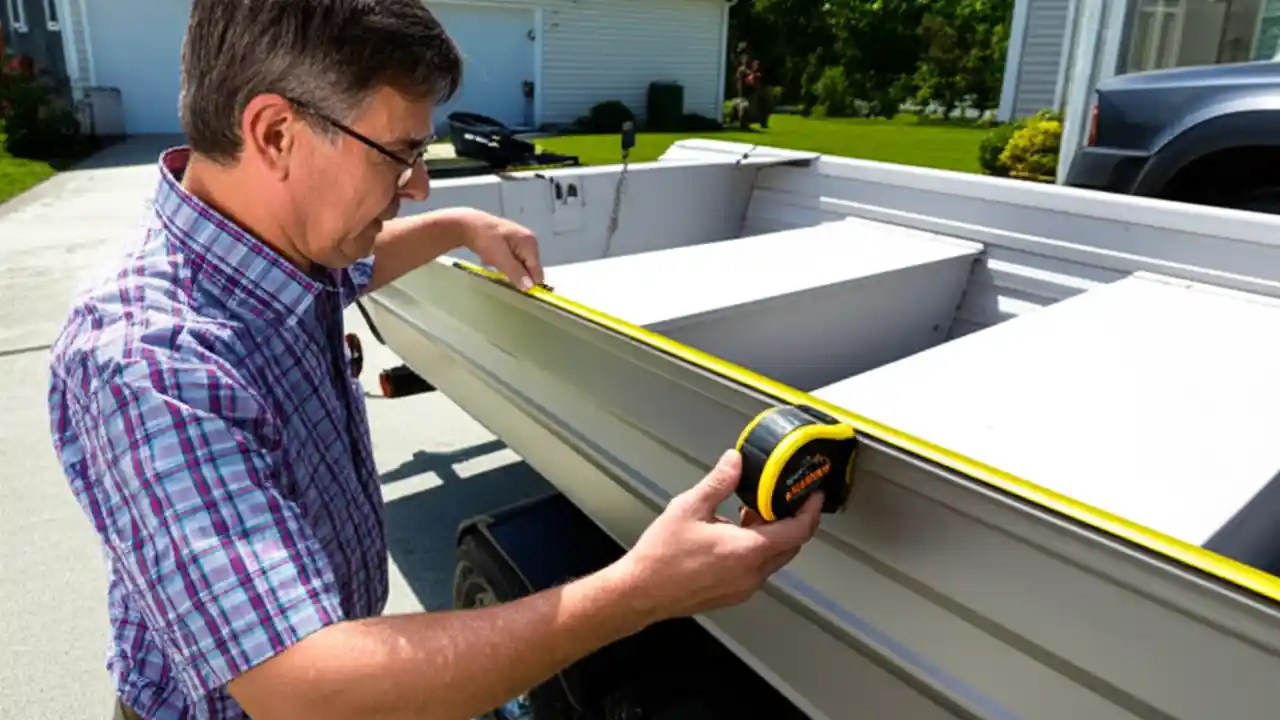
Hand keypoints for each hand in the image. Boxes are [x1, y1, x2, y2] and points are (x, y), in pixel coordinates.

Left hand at [457, 209, 543, 290]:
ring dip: (505, 267)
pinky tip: (490, 256)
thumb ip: (515, 272)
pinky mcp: (511, 242)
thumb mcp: (499, 258)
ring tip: (492, 260)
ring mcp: (520, 241)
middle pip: (528, 269)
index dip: (527, 282)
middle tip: (498, 267)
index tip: (512, 285)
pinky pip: (510, 260)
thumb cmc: (484, 239)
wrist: (466, 224)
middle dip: (514, 272)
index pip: (537, 272)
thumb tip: (529, 287)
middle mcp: (529, 241)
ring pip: (518, 265)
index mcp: (530, 243)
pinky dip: (501, 261)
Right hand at [616, 449, 822, 623]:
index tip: (812, 494)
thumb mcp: (689, 507)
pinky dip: (755, 550)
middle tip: (779, 498)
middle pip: (790, 545)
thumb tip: (735, 462)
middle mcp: (751, 573)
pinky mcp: (733, 594)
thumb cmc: (661, 557)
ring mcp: (744, 587)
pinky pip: (757, 569)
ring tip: (748, 513)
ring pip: (773, 558)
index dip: (811, 510)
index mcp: (747, 550)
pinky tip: (732, 535)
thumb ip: (719, 482)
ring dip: (770, 535)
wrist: (640, 592)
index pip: (798, 531)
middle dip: (790, 520)